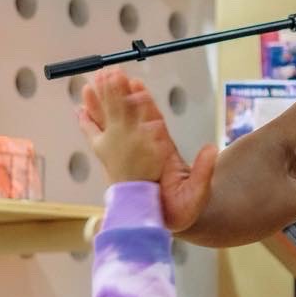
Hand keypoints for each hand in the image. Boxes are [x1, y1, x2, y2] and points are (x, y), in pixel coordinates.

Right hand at [80, 69, 217, 226]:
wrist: (170, 223)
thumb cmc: (186, 209)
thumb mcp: (199, 190)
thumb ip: (204, 170)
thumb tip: (212, 148)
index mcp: (164, 151)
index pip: (153, 121)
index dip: (145, 104)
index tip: (136, 86)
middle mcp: (146, 148)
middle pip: (131, 116)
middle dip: (120, 95)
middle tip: (108, 72)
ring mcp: (131, 153)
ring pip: (115, 124)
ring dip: (103, 105)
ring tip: (90, 85)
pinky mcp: (118, 163)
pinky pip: (105, 139)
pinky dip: (93, 123)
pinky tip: (82, 110)